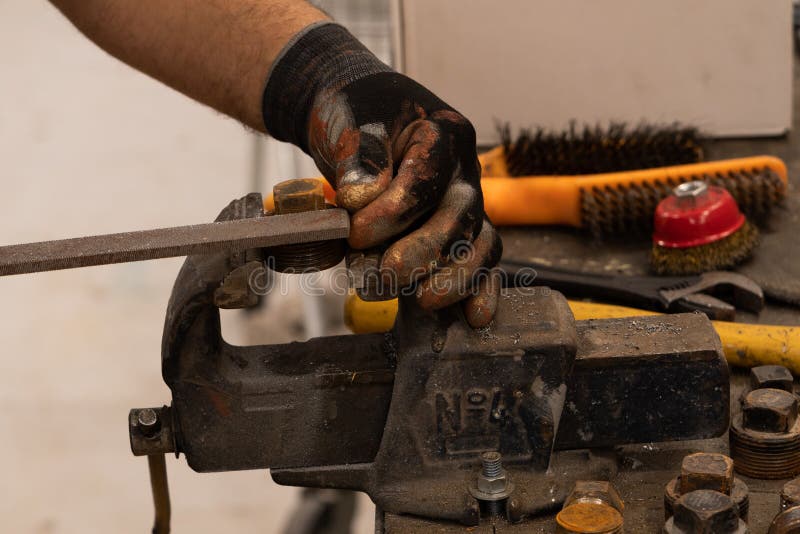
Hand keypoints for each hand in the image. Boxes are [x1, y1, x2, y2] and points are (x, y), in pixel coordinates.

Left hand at [309, 73, 500, 325]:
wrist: (363, 115)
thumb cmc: (359, 114)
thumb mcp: (351, 121)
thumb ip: (357, 155)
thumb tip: (361, 195)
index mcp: (443, 134)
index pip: (426, 181)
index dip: (392, 213)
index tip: (355, 233)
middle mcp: (465, 170)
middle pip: (459, 217)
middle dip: (421, 253)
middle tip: (383, 274)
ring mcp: (469, 202)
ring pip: (480, 243)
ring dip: (454, 278)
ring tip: (421, 301)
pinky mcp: (463, 229)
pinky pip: (484, 259)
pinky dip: (481, 288)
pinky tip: (476, 317)